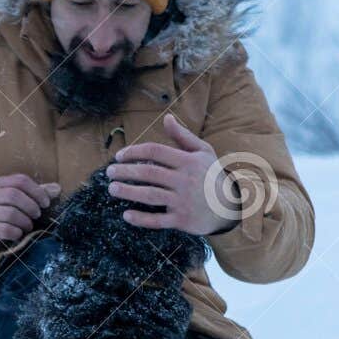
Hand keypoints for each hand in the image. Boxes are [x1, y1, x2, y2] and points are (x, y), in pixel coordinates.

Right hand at [0, 173, 60, 249]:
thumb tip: (57, 189)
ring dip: (25, 221)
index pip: (20, 181)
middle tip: (37, 215)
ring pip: (9, 214)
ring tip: (29, 226)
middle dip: (31, 206)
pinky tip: (19, 233)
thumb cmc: (7, 209)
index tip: (46, 203)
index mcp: (0, 184)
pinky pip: (4, 230)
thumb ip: (38, 193)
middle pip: (13, 195)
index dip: (37, 191)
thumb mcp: (21, 197)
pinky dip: (16, 232)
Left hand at [108, 114, 238, 234]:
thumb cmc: (211, 176)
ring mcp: (183, 201)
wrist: (229, 206)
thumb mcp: (203, 152)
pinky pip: (158, 220)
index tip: (119, 156)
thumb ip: (182, 136)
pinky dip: (141, 219)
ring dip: (128, 192)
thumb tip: (166, 118)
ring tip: (112, 189)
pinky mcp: (182, 220)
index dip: (135, 152)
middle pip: (149, 173)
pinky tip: (126, 215)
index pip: (156, 152)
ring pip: (150, 195)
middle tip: (109, 172)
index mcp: (188, 161)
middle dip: (126, 171)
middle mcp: (185, 180)